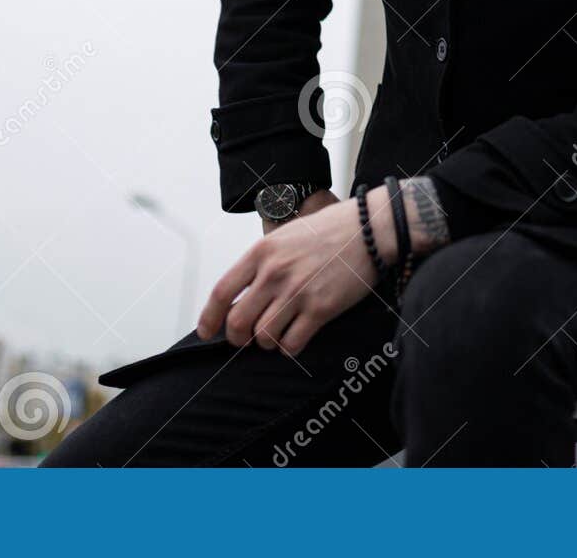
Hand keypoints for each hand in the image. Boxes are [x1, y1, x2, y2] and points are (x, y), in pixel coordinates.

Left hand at [200, 195, 380, 356]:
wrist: (369, 229)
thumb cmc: (329, 231)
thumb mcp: (285, 236)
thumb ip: (262, 262)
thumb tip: (242, 293)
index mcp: (262, 252)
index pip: (222, 293)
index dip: (209, 318)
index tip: (207, 332)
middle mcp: (275, 273)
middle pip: (237, 322)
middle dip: (238, 337)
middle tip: (246, 337)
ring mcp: (298, 292)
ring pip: (263, 337)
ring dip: (267, 342)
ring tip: (277, 332)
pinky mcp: (321, 309)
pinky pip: (292, 344)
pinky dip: (289, 347)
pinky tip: (296, 336)